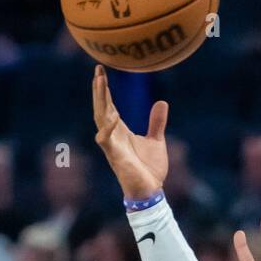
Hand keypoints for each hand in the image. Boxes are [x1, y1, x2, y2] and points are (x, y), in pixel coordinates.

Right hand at [92, 64, 167, 199]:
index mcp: (120, 131)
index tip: (101, 71)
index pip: (109, 106)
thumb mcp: (156, 140)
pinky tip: (112, 115)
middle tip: (98, 69)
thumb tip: (161, 102)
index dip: (105, 90)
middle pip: (101, 108)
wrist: (150, 191)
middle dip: (99, 89)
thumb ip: (156, 122)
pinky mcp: (115, 156)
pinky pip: (105, 139)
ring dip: (100, 100)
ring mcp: (112, 145)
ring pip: (100, 118)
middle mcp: (112, 136)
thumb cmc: (149, 169)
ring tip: (99, 81)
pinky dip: (107, 128)